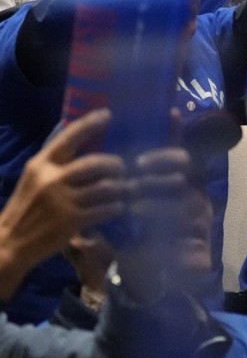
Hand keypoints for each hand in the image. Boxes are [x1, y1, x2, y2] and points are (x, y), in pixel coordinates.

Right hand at [0, 109, 125, 298]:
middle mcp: (52, 179)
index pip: (69, 137)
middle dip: (116, 165)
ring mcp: (63, 200)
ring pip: (107, 187)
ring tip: (124, 190)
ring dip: (121, 188)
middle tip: (122, 169)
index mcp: (41, 165)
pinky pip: (107, 208)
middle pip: (97, 164)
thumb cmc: (27, 208)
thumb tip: (88, 146)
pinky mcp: (73, 220)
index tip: (108, 114)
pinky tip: (117, 207)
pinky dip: (117, 206)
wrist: (11, 242)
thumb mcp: (35, 179)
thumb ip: (57, 164)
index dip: (90, 124)